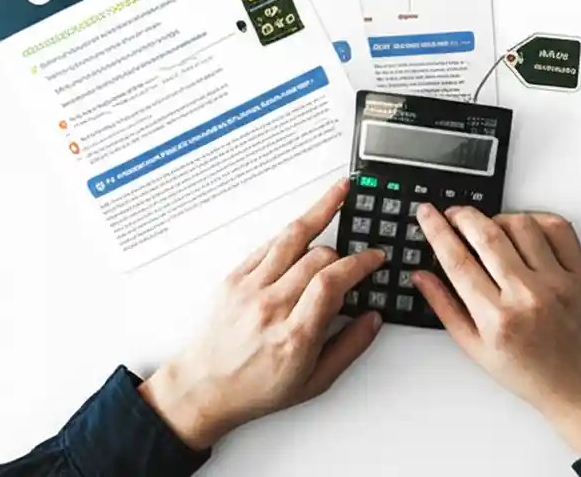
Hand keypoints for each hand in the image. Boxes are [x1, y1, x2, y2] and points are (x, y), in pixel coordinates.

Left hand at [138, 179, 384, 449]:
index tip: (375, 258)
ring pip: (292, 238)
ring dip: (319, 210)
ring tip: (338, 193)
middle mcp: (270, 307)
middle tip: (360, 254)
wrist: (205, 387)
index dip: (359, 263)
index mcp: (294, 335)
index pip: (332, 282)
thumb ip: (350, 347)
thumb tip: (373, 319)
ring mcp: (249, 289)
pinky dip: (291, 230)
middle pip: (317, 258)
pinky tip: (305, 221)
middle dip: (345, 253)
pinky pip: (269, 244)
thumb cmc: (257, 387)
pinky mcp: (234, 279)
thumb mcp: (315, 381)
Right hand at [412, 206, 580, 453]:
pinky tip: (524, 229)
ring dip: (497, 218)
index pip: (457, 261)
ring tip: (489, 228)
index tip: (427, 214)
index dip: (436, 231)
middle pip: (486, 235)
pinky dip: (536, 219)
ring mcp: (558, 283)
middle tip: (453, 213)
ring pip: (521, 225)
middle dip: (462, 216)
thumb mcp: (476, 349)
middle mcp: (528, 297)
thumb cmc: (528, 372)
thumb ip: (445, 308)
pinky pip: (558, 228)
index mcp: (497, 319)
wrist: (579, 385)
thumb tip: (421, 276)